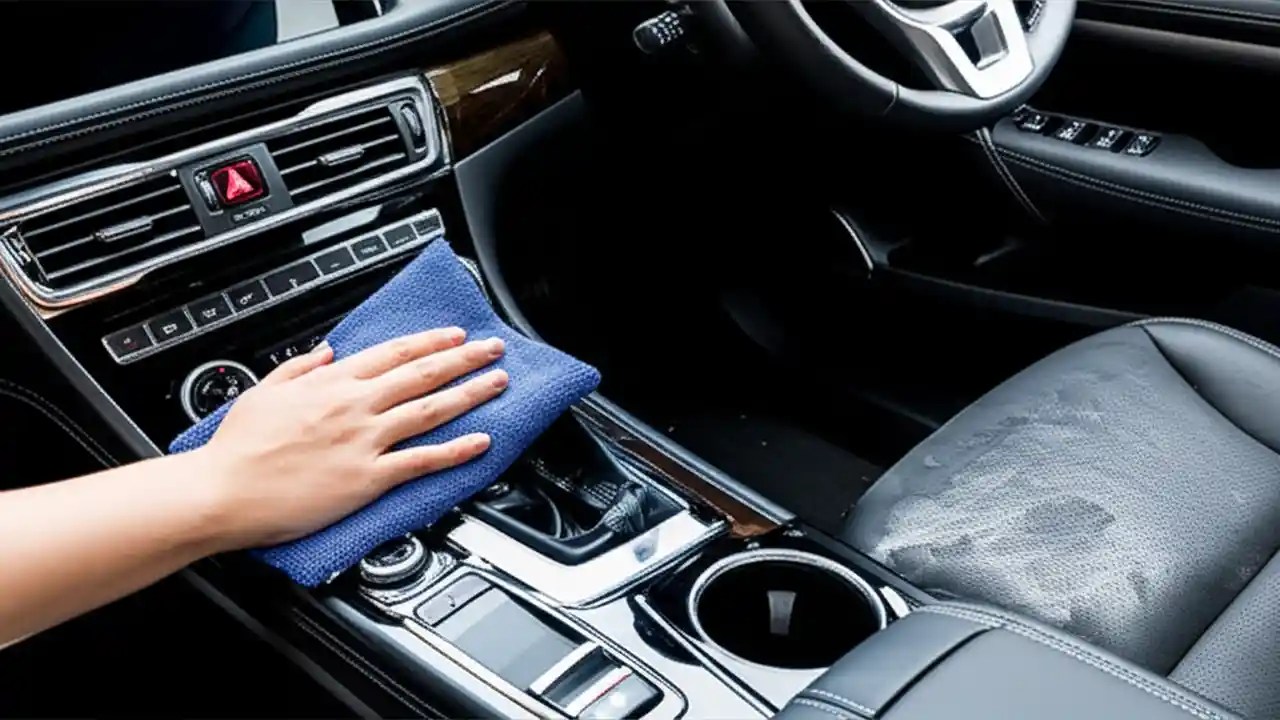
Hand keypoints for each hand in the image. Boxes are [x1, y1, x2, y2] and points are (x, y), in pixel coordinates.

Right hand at [186, 328, 507, 551]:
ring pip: (431, 409)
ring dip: (471, 393)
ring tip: (498, 383)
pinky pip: (422, 461)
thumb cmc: (238, 448)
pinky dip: (456, 450)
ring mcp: (365, 440)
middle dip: (465, 358)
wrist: (222, 491)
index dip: (431, 341)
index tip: (455, 335)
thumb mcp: (264, 390)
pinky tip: (481, 442)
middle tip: (493, 349)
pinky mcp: (367, 478)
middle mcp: (354, 405)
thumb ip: (299, 367)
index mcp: (330, 382)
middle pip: (423, 374)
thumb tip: (325, 350)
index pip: (394, 352)